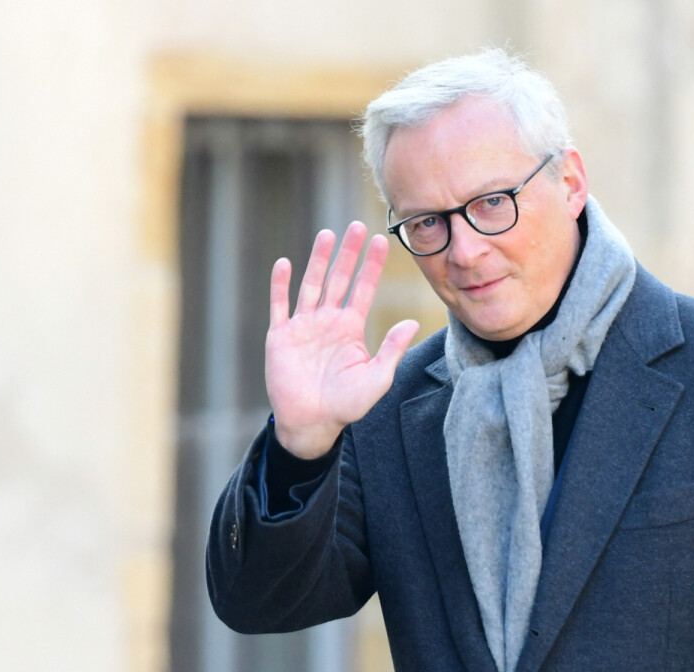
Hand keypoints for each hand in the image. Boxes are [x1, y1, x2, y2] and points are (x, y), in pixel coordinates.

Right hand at [265, 222, 419, 458]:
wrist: (311, 423)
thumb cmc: (346, 405)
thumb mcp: (377, 378)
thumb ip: (392, 349)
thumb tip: (413, 322)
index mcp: (351, 328)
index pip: (364, 289)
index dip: (372, 265)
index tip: (383, 240)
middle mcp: (328, 321)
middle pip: (339, 278)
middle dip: (348, 253)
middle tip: (356, 225)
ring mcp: (303, 326)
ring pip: (312, 285)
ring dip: (318, 260)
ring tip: (327, 234)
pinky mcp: (280, 336)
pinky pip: (280, 305)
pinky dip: (280, 285)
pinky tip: (284, 263)